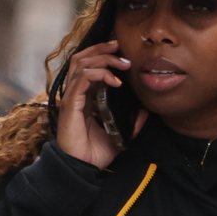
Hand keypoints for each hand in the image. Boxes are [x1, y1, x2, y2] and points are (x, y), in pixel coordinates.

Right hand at [54, 40, 139, 169]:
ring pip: (81, 64)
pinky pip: (82, 80)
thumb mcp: (118, 135)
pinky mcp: (71, 105)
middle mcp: (75, 93)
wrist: (81, 168)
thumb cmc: (94, 153)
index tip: (120, 51)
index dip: (101, 54)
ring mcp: (71, 98)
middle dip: (101, 49)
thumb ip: (132, 123)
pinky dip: (99, 75)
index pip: (87, 66)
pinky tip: (115, 81)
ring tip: (121, 63)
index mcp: (83, 97)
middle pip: (82, 59)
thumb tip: (145, 112)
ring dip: (103, 58)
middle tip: (120, 47)